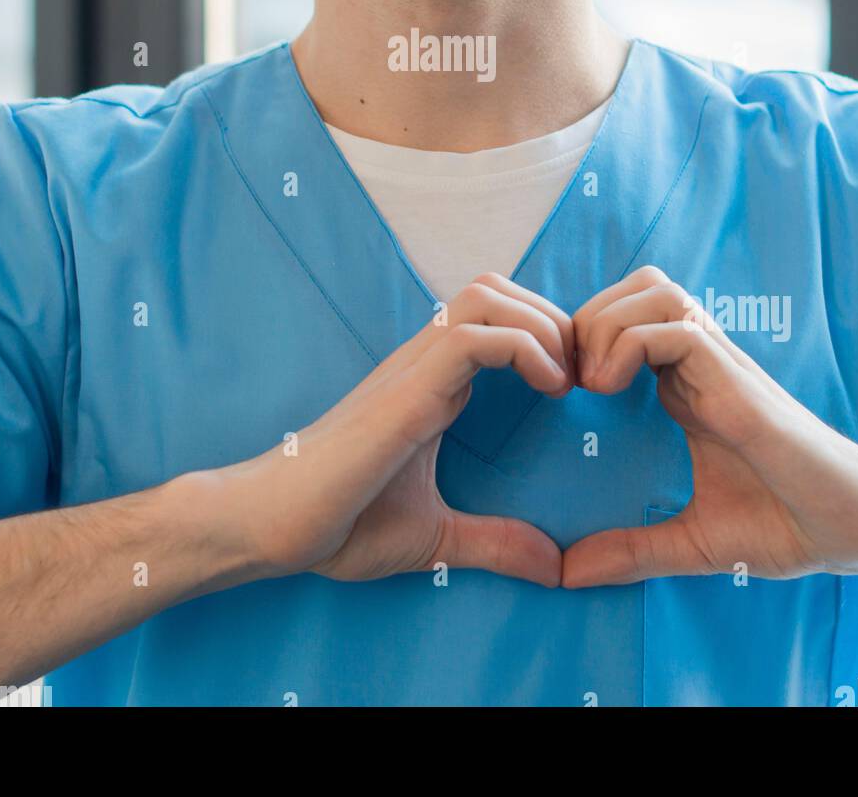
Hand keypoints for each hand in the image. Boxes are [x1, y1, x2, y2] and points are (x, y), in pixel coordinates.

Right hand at [233, 274, 572, 586]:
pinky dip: (526, 348)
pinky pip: (476, 335)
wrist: (273, 525)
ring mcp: (415, 367)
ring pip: (488, 295)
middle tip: (584, 377)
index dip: (548, 336)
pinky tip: (550, 390)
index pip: (497, 317)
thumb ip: (495, 543)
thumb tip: (554, 568)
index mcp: (433, 383)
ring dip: (542, 324)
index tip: (579, 390)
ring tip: (566, 380)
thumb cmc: (340, 523)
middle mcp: (425, 361)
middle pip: (498, 289)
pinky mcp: (408, 387)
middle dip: (554, 319)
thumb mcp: (436, 537)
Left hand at [563, 266, 857, 586]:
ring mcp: (722, 366)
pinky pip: (676, 327)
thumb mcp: (693, 541)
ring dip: (607, 324)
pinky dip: (629, 344)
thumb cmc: (788, 525)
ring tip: (591, 382)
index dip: (586, 337)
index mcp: (688, 386)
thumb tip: (565, 574)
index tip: (560, 391)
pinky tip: (610, 390)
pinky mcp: (738, 381)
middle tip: (568, 378)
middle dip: (589, 317)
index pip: (628, 318)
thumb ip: (632, 551)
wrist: (857, 530)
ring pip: (655, 290)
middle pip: (638, 286)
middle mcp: (704, 363)